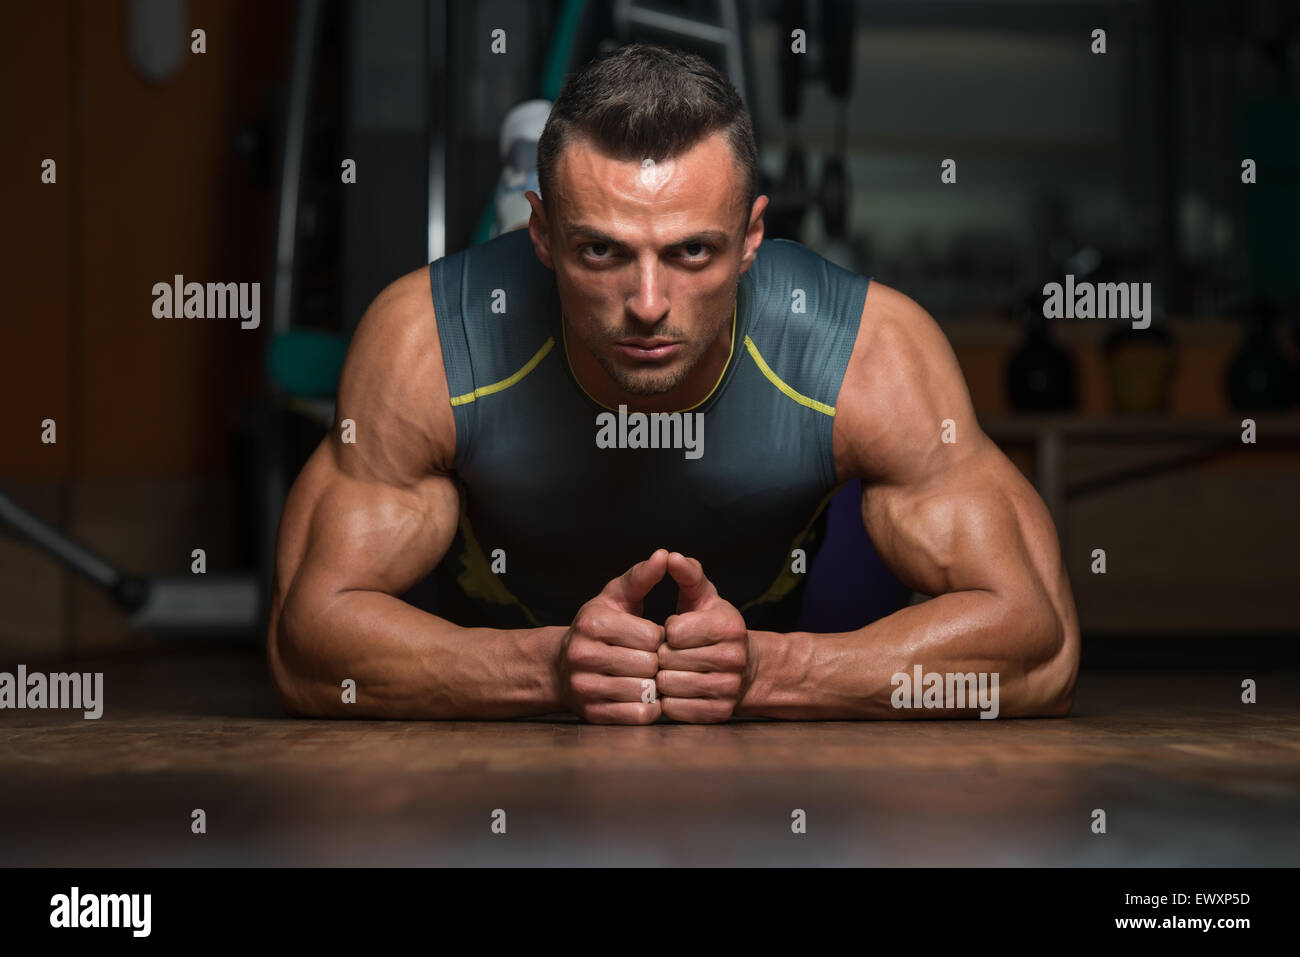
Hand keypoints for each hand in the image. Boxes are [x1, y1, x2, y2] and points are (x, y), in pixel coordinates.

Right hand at [557, 549, 666, 723]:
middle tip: (654, 660)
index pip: (653, 636)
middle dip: (659, 662)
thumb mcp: (614, 597)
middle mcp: (584, 655)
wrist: (559, 668)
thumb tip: (664, 555)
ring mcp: (585, 687)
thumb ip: (641, 577)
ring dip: (655, 686)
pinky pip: (639, 716)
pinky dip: (649, 708)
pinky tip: (643, 695)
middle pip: (650, 664)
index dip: (661, 638)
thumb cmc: (597, 628)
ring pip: (645, 691)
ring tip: (649, 677)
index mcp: (593, 623)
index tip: (654, 638)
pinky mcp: (593, 714)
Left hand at [657, 552, 754, 722]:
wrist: (743, 668)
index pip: (673, 631)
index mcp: (730, 625)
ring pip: (669, 686)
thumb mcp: (702, 595)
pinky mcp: (719, 714)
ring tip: (672, 670)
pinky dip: (669, 700)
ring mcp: (728, 689)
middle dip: (662, 655)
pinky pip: (675, 710)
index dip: (667, 630)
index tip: (677, 630)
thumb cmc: (712, 626)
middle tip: (672, 653)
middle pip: (668, 660)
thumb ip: (687, 574)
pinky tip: (677, 689)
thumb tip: (670, 556)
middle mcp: (734, 658)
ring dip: (663, 678)